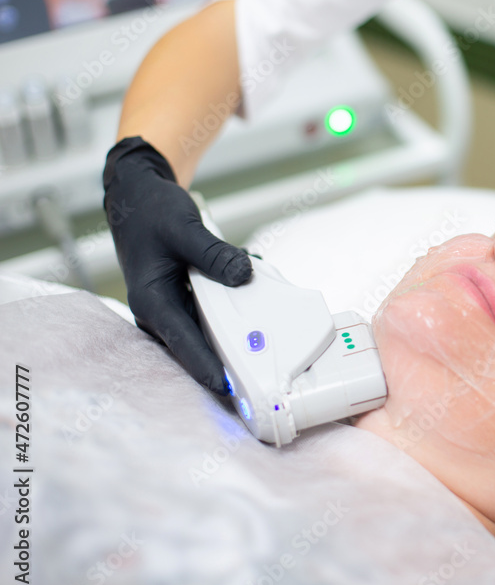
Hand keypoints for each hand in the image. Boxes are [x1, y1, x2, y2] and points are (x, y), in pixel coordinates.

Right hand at [103, 136, 251, 393]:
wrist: (137, 197)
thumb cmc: (151, 212)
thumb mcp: (183, 228)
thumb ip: (213, 254)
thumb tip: (242, 275)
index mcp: (151, 300)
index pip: (182, 342)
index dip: (206, 366)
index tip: (227, 387)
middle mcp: (159, 311)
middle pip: (197, 346)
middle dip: (228, 360)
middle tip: (260, 379)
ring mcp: (172, 308)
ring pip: (207, 333)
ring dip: (235, 336)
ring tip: (267, 347)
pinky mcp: (185, 301)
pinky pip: (212, 315)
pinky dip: (233, 313)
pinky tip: (256, 307)